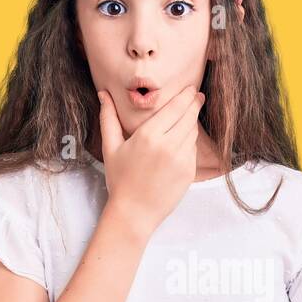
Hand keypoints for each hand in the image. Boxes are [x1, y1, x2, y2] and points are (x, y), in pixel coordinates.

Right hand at [96, 85, 204, 236]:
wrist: (134, 212)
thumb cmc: (120, 180)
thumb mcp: (111, 147)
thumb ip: (108, 118)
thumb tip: (103, 94)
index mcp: (148, 136)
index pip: (175, 107)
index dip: (186, 95)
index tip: (191, 88)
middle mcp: (168, 145)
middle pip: (189, 116)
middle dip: (194, 104)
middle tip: (197, 96)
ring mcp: (181, 159)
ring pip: (193, 132)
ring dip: (192, 123)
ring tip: (188, 117)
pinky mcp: (189, 172)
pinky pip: (193, 150)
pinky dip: (190, 142)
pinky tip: (182, 141)